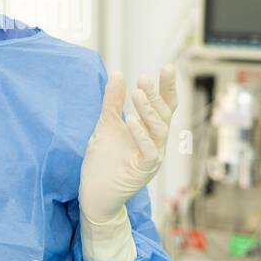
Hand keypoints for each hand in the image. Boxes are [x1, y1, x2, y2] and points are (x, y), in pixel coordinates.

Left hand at [78, 64, 177, 224]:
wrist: (93, 194)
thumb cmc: (102, 161)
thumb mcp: (105, 126)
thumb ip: (112, 102)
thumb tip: (117, 73)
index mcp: (149, 131)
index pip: (164, 106)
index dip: (167, 87)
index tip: (167, 67)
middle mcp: (156, 143)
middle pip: (164, 115)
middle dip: (156, 96)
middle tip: (143, 79)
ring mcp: (152, 159)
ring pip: (159, 131)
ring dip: (149, 111)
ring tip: (137, 94)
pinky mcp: (143, 172)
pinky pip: (149, 152)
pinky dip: (141, 135)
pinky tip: (131, 121)